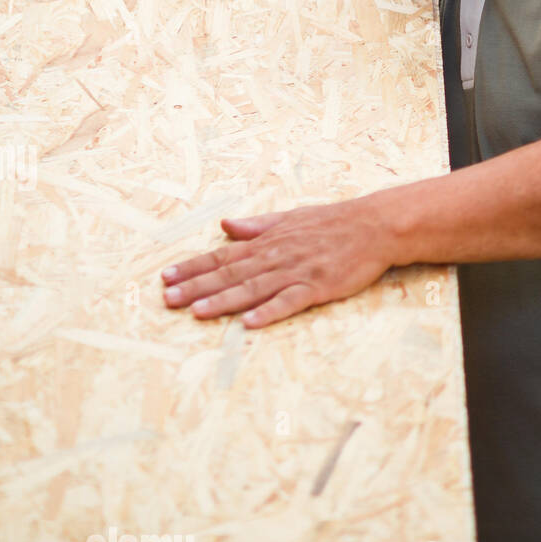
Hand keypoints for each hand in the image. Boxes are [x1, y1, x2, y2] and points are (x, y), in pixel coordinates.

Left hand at [160, 197, 394, 327]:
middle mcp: (277, 256)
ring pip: (254, 289)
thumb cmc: (333, 222)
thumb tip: (226, 226)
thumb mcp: (292, 218)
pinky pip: (289, 302)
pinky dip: (269, 312)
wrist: (374, 225)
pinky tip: (249, 323)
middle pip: (231, 274)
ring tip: (197, 312)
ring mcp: (297, 271)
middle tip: (168, 299)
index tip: (166, 277)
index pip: (223, 255)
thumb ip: (257, 226)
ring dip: (224, 301)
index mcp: (269, 241)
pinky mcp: (318, 286)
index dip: (194, 266)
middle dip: (197, 287)